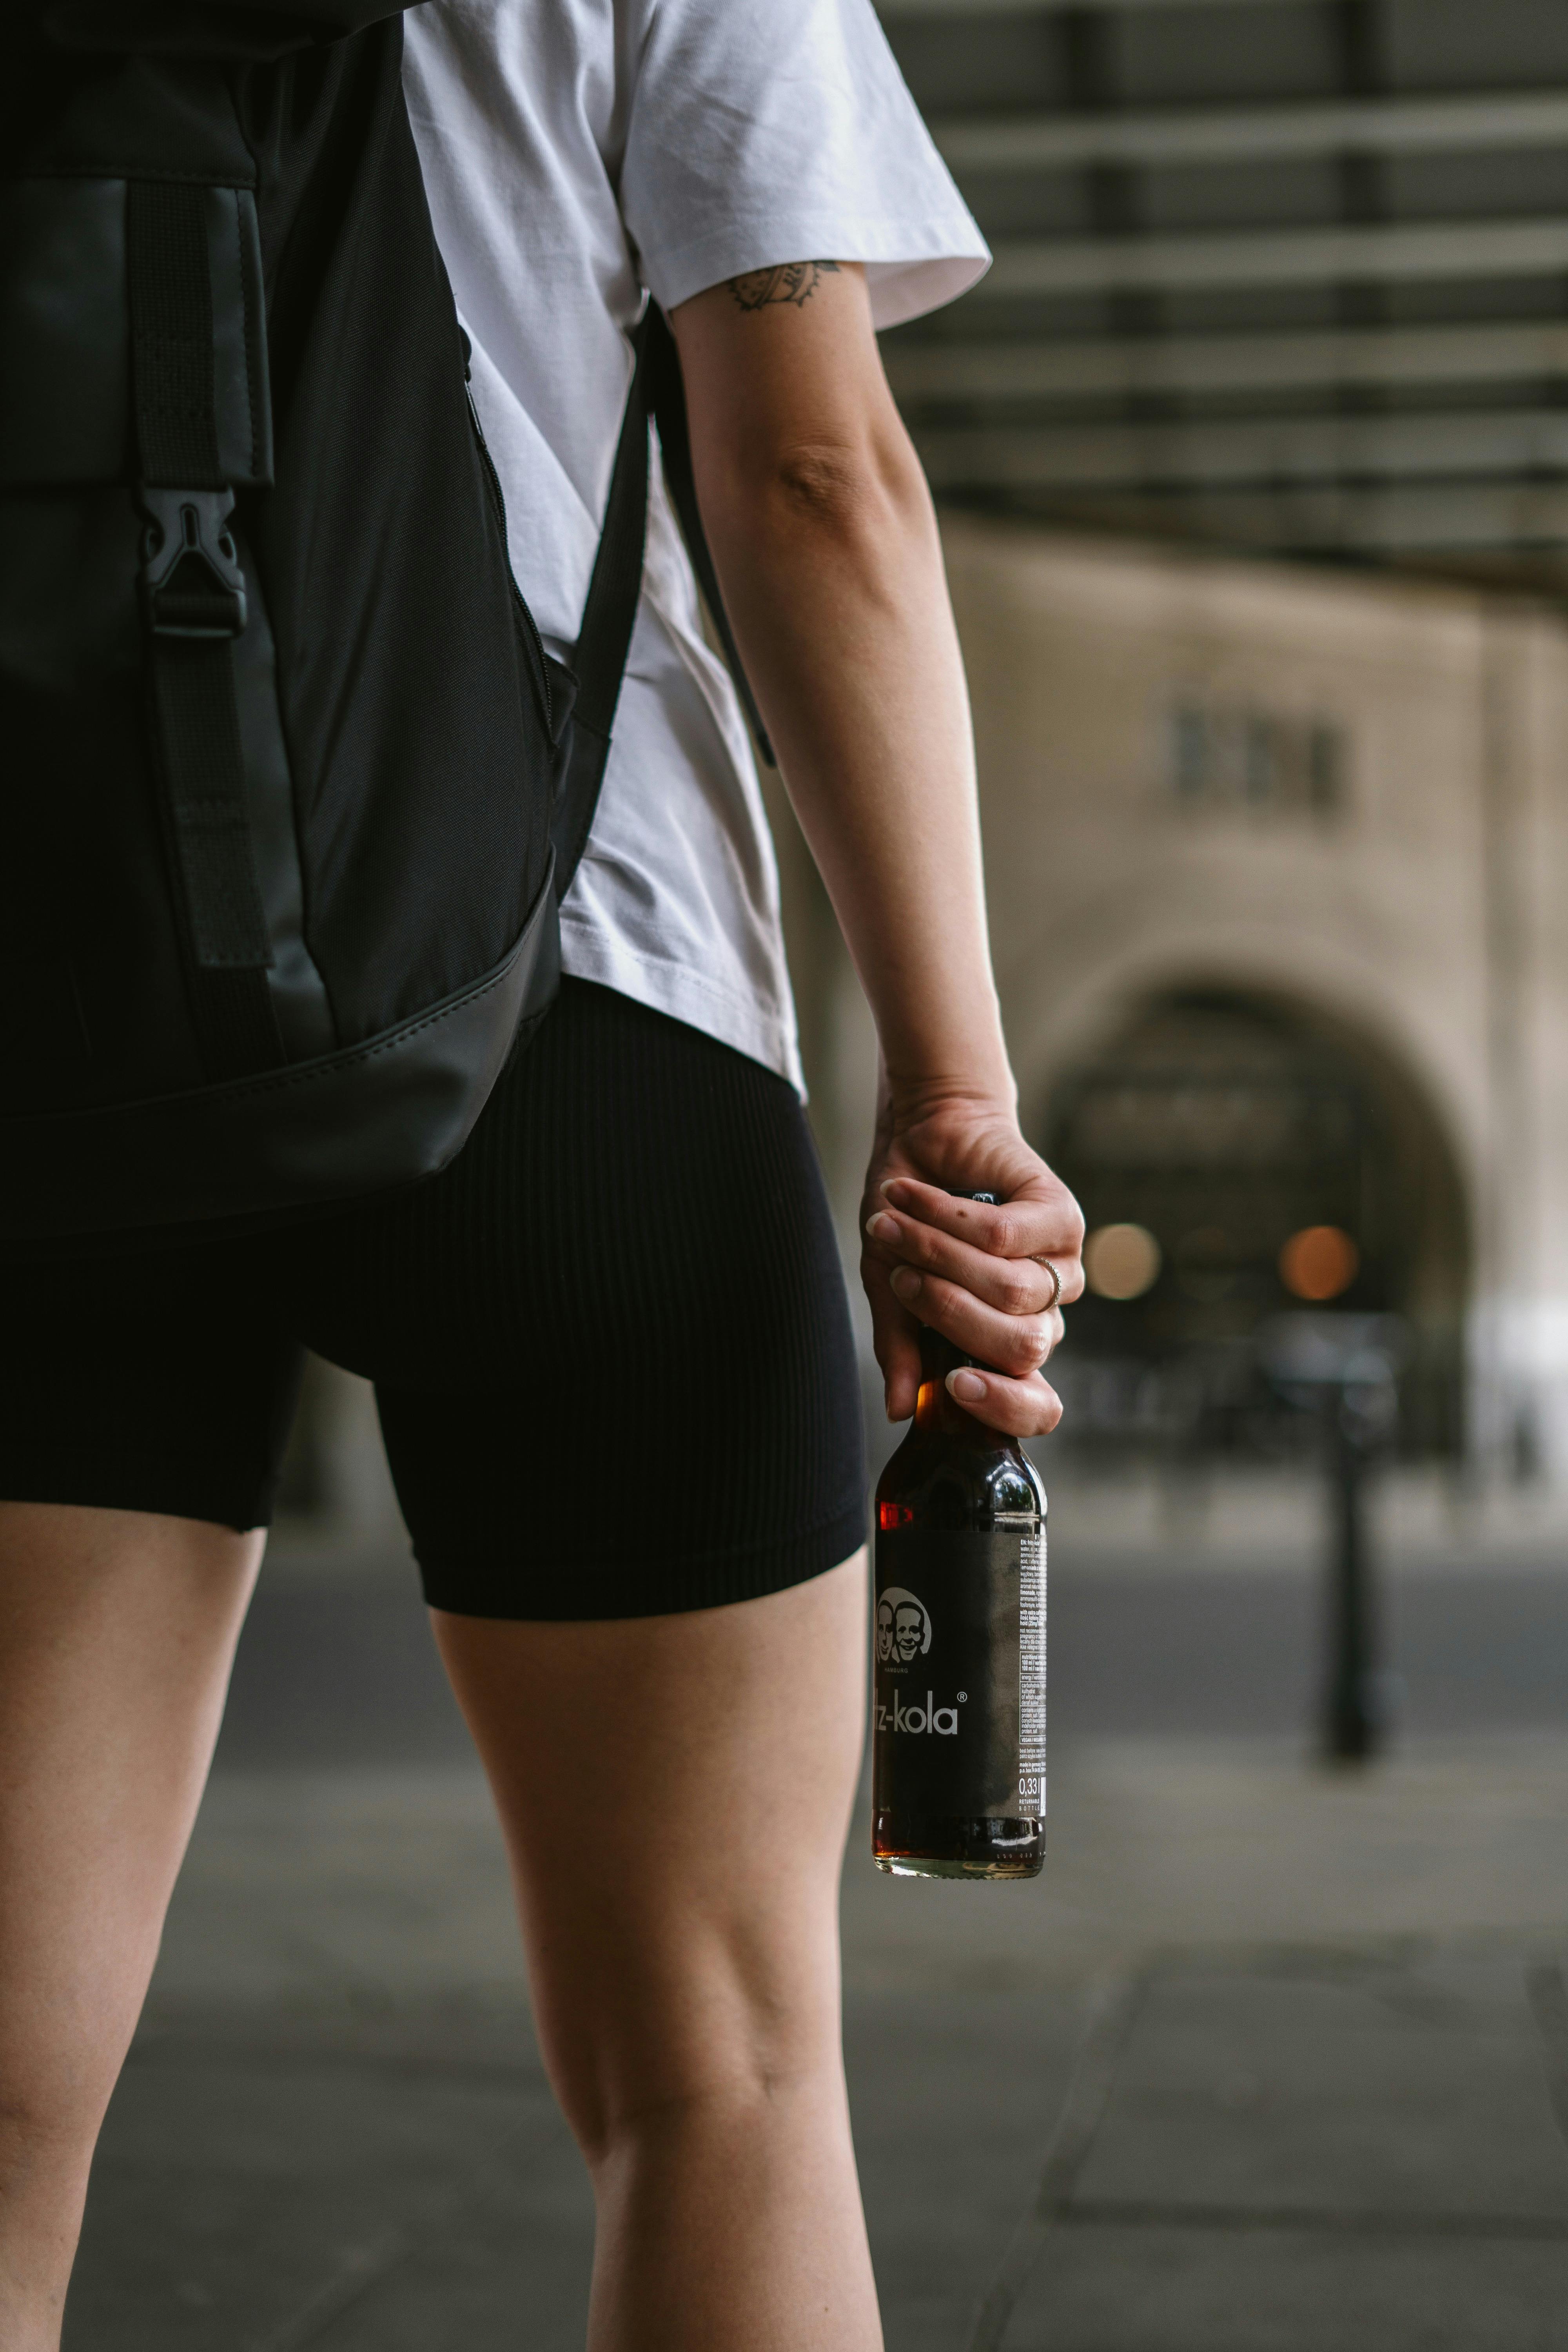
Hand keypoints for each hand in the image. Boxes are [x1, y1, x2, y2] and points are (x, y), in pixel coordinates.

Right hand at [859, 1086, 1084, 1435]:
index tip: (953, 1390)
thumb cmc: (909, 1220)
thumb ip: (902, 1346)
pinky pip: (1005, 1237)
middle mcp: (1043, 1315)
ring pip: (1010, 1290)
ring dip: (938, 1255)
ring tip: (895, 1225)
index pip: (1038, 1406)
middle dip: (950, 1315)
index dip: (1004, 1407)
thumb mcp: (891, 1287)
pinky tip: (913, 1199)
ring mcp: (1061, 1268)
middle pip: (1021, 1347)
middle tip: (903, 1280)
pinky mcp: (1064, 1218)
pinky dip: (946, 1218)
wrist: (926, 1138)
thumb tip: (900, 1409)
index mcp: (1007, 1346)